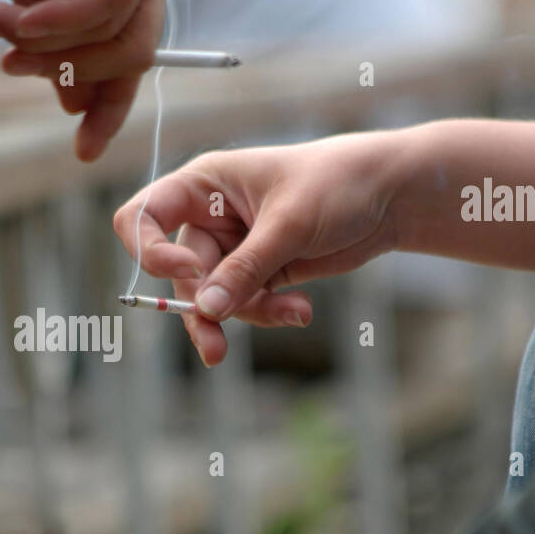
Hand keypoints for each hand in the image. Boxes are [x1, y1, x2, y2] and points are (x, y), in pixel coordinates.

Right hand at [0, 0, 166, 161]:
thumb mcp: (34, 4)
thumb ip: (56, 53)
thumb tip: (75, 106)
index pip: (132, 64)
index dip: (110, 111)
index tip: (85, 152)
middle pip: (131, 57)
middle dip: (71, 74)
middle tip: (11, 66)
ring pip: (112, 35)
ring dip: (47, 43)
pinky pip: (104, 1)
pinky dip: (61, 20)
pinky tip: (26, 23)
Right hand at [113, 132, 415, 365]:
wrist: (392, 196)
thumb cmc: (339, 185)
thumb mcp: (289, 225)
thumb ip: (245, 269)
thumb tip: (206, 309)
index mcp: (203, 184)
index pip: (142, 217)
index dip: (150, 250)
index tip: (188, 270)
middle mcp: (208, 216)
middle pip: (179, 274)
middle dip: (203, 309)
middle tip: (216, 349)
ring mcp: (232, 247)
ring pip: (214, 298)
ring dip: (249, 313)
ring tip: (295, 312)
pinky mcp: (257, 271)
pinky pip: (245, 304)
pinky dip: (269, 312)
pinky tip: (301, 309)